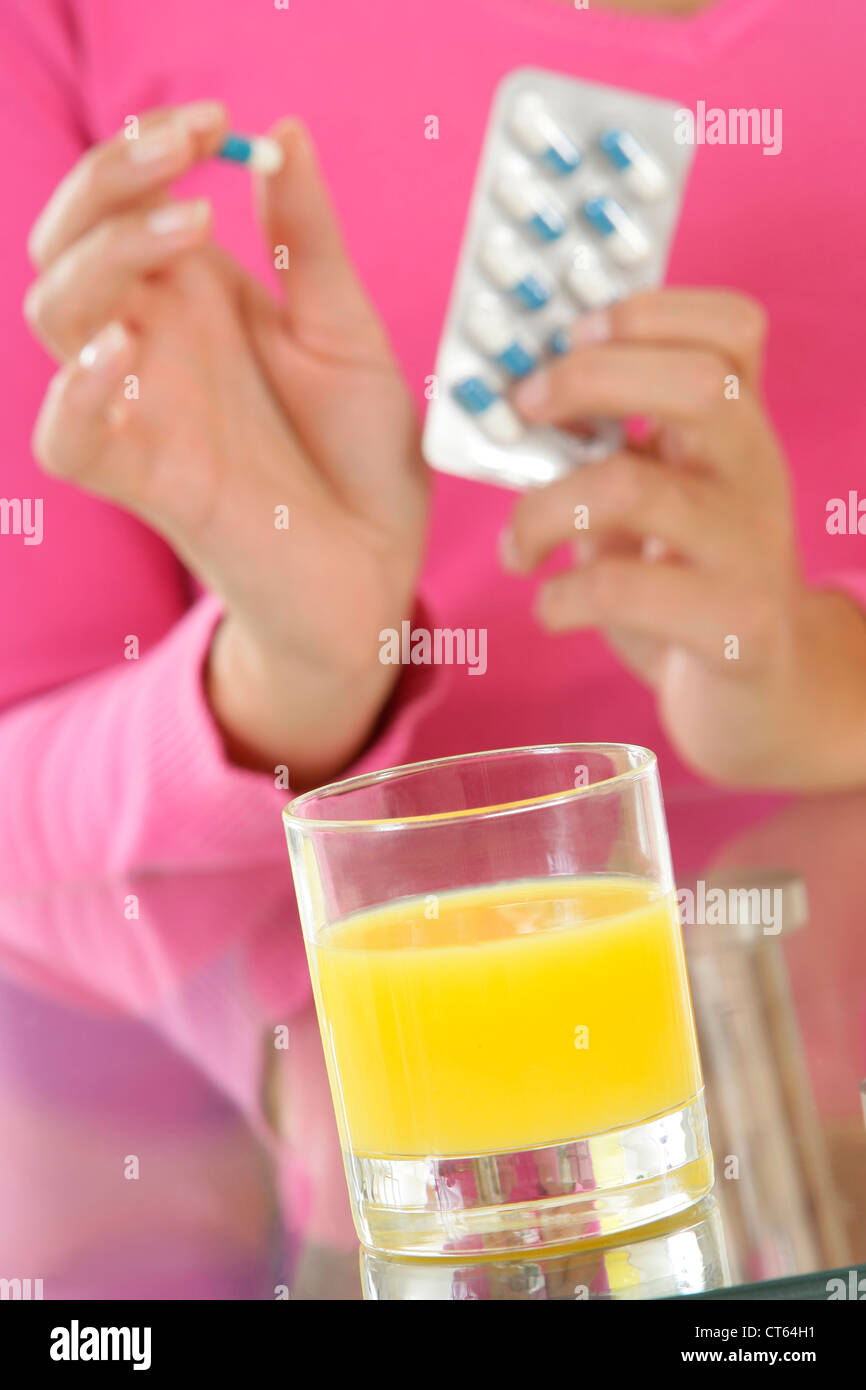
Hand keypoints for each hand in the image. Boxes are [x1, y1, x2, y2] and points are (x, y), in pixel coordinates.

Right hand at [26, 102, 427, 786]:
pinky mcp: (145, 482)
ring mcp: (143, 410)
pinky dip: (79, 389)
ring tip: (185, 230)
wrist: (376, 572)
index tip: (214, 121)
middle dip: (111, 179)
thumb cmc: (357, 459)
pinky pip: (68, 435)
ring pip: (55, 316)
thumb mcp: (346, 332)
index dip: (150, 149)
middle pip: (71, 243)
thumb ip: (308, 243)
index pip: (127, 204)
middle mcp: (157, 346)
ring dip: (102, 256)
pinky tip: (126, 350)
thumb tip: (281, 132)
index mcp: (195, 301)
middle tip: (187, 151)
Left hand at [501, 289, 865, 789]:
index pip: (733, 329)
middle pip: (695, 383)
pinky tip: (550, 608)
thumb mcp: (658, 498)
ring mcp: (750, 549)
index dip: (652, 310)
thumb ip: (608, 446)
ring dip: (540, 511)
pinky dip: (559, 597)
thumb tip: (513, 403)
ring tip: (516, 548)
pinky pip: (624, 590)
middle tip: (523, 411)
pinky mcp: (735, 626)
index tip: (575, 330)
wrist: (763, 696)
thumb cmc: (687, 584)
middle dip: (586, 379)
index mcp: (735, 430)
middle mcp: (753, 474)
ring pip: (632, 488)